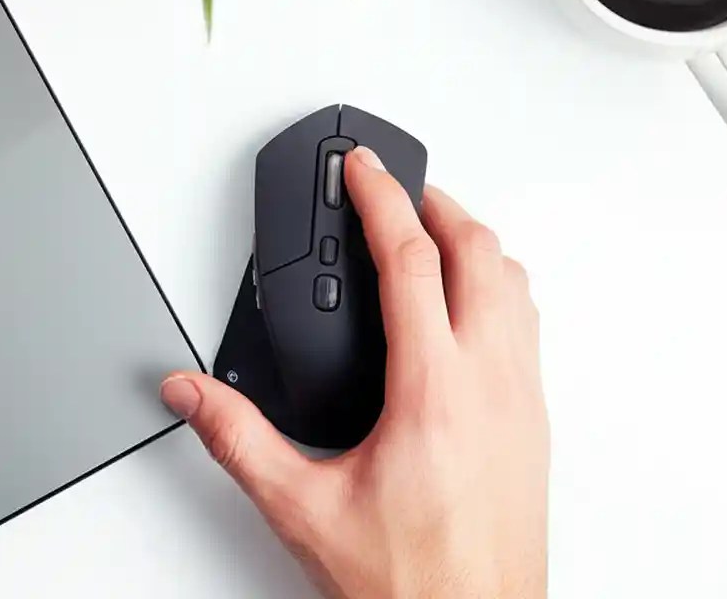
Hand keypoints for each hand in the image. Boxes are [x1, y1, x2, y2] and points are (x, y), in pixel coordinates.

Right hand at [161, 146, 548, 598]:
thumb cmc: (412, 582)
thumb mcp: (302, 506)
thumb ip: (237, 439)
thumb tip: (191, 393)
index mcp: (434, 390)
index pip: (412, 259)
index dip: (382, 198)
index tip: (363, 168)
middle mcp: (492, 384)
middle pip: (480, 252)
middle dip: (437, 204)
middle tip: (396, 188)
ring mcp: (524, 401)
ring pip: (516, 284)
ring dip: (475, 242)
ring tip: (432, 231)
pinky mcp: (536, 423)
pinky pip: (529, 325)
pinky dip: (499, 287)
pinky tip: (471, 304)